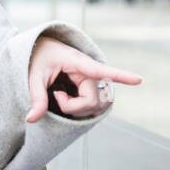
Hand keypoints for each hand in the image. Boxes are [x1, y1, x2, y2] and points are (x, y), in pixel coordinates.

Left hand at [26, 36, 141, 121]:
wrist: (40, 49)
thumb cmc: (37, 57)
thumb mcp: (32, 76)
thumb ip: (35, 97)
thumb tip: (30, 119)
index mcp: (77, 62)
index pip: (101, 70)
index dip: (121, 76)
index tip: (139, 79)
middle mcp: (89, 71)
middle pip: (92, 101)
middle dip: (73, 107)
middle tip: (56, 96)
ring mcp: (91, 80)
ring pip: (95, 106)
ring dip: (77, 108)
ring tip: (61, 95)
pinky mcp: (91, 88)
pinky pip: (93, 106)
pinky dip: (79, 108)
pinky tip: (68, 100)